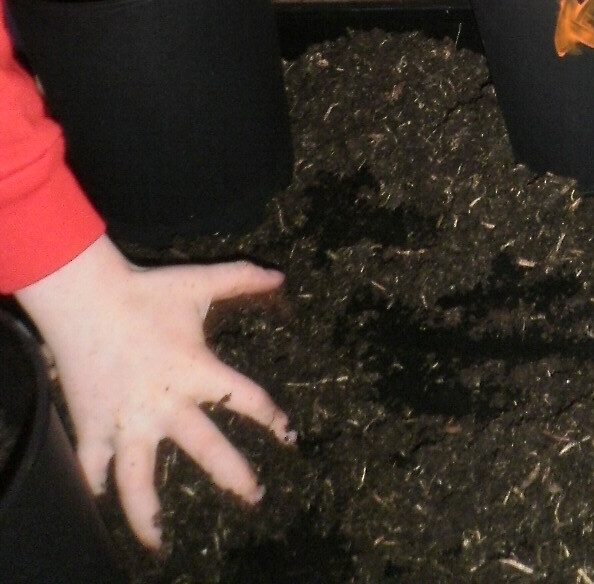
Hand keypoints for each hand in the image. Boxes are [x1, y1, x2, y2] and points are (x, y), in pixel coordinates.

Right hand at [16, 235, 289, 549]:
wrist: (86, 298)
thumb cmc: (146, 291)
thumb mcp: (200, 282)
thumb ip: (242, 277)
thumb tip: (279, 275)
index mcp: (197, 371)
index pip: (246, 398)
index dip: (270, 417)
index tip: (287, 435)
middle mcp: (166, 405)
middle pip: (207, 450)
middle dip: (234, 477)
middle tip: (254, 496)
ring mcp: (127, 421)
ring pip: (137, 480)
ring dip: (148, 514)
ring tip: (159, 540)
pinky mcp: (93, 426)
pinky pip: (92, 467)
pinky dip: (94, 486)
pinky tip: (101, 502)